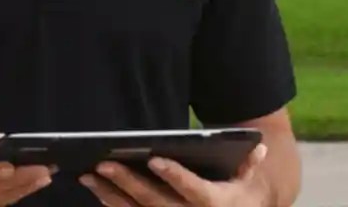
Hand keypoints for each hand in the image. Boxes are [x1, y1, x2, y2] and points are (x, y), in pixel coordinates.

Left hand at [80, 143, 270, 206]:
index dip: (175, 175)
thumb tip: (258, 147)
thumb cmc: (237, 192)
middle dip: (128, 183)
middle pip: (155, 203)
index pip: (193, 190)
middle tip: (104, 163)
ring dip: (111, 195)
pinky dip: (113, 204)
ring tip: (89, 175)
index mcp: (214, 204)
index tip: (154, 158)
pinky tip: (96, 189)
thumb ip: (249, 163)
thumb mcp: (248, 179)